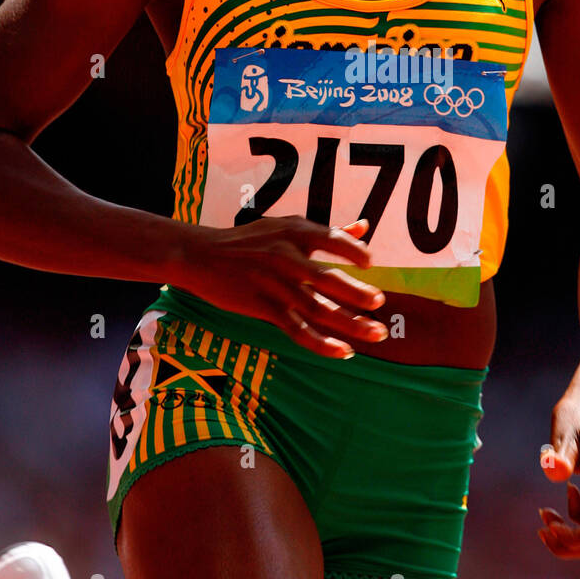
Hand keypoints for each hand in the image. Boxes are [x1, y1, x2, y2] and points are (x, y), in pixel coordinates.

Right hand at [175, 215, 387, 359]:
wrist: (199, 255)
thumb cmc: (249, 240)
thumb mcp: (285, 227)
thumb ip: (327, 231)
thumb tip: (365, 227)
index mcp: (293, 231)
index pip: (332, 239)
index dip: (354, 251)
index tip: (370, 264)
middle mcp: (285, 257)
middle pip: (329, 280)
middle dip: (358, 294)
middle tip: (380, 303)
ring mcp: (274, 285)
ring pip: (319, 309)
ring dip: (351, 324)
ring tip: (377, 332)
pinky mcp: (263, 308)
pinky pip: (298, 330)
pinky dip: (323, 344)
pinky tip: (344, 352)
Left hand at [538, 387, 579, 557]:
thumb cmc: (576, 414)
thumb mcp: (563, 429)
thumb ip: (560, 455)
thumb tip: (554, 471)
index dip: (574, 539)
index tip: (547, 528)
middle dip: (570, 543)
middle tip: (542, 528)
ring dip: (575, 532)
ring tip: (548, 513)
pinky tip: (571, 496)